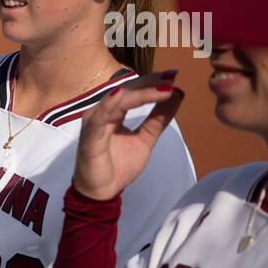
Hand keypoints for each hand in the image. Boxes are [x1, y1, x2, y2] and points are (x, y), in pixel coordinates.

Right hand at [73, 70, 183, 201]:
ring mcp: (94, 123)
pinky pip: (99, 117)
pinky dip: (110, 105)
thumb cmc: (118, 165)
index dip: (153, 82)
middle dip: (149, 82)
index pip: (134, 91)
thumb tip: (177, 94)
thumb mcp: (146, 139)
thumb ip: (158, 118)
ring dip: (140, 93)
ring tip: (163, 87)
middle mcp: (101, 113)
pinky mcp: (89, 137)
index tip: (175, 75)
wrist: (103, 192)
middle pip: (126, 91)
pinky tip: (122, 95)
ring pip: (117, 101)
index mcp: (113, 112)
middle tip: (172, 75)